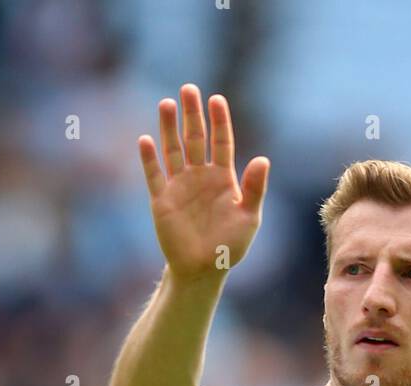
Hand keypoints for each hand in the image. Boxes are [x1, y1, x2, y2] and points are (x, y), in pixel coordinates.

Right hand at [138, 85, 269, 282]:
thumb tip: (264, 159)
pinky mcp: (161, 200)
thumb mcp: (248, 218)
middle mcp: (200, 177)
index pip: (221, 143)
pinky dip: (149, 159)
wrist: (203, 270)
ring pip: (173, 150)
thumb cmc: (230, 246)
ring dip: (168, 128)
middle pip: (195, 139)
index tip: (216, 99)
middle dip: (192, 114)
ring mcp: (179, 186)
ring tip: (166, 104)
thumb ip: (255, 189)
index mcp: (223, 178)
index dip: (219, 121)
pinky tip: (146, 141)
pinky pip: (154, 175)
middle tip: (188, 89)